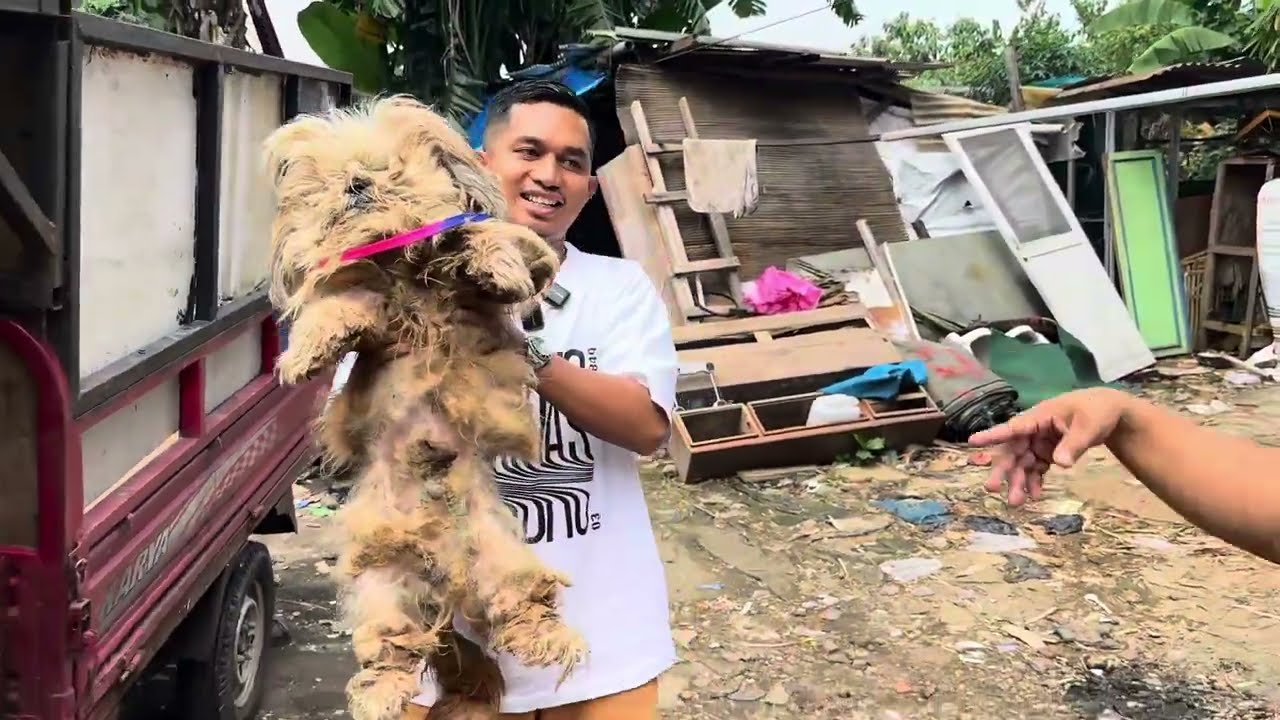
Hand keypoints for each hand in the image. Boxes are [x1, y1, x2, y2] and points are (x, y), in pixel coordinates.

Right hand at [967, 388, 1129, 505]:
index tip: (972, 441)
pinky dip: (1034, 482)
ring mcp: (1039, 443)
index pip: (1013, 427)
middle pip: (1013, 450)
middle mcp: (1034, 430)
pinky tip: (1034, 496)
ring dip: (1018, 482)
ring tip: (1016, 503)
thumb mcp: (1088, 426)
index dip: (993, 435)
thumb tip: (1060, 464)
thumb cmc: (1097, 411)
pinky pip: (1036, 468)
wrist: (1110, 412)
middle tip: (991, 488)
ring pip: (1022, 463)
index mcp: (1039, 417)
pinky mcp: (1047, 453)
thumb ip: (1073, 444)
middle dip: (1002, 470)